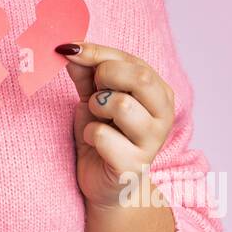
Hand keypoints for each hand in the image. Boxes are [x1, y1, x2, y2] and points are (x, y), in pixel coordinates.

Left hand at [55, 42, 175, 209]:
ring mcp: (152, 142)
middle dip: (105, 77)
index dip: (96, 52)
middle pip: (138, 77)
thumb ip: (86, 73)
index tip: (68, 50)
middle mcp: (163, 115)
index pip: (131, 60)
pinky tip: (97, 145)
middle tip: (94, 92)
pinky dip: (91, 135)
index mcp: (158, 92)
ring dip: (97, 108)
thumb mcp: (93, 98)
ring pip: (121, 104)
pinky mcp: (134, 166)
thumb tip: (70, 47)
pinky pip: (103, 136)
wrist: (104, 183)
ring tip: (98, 120)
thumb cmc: (104, 134)